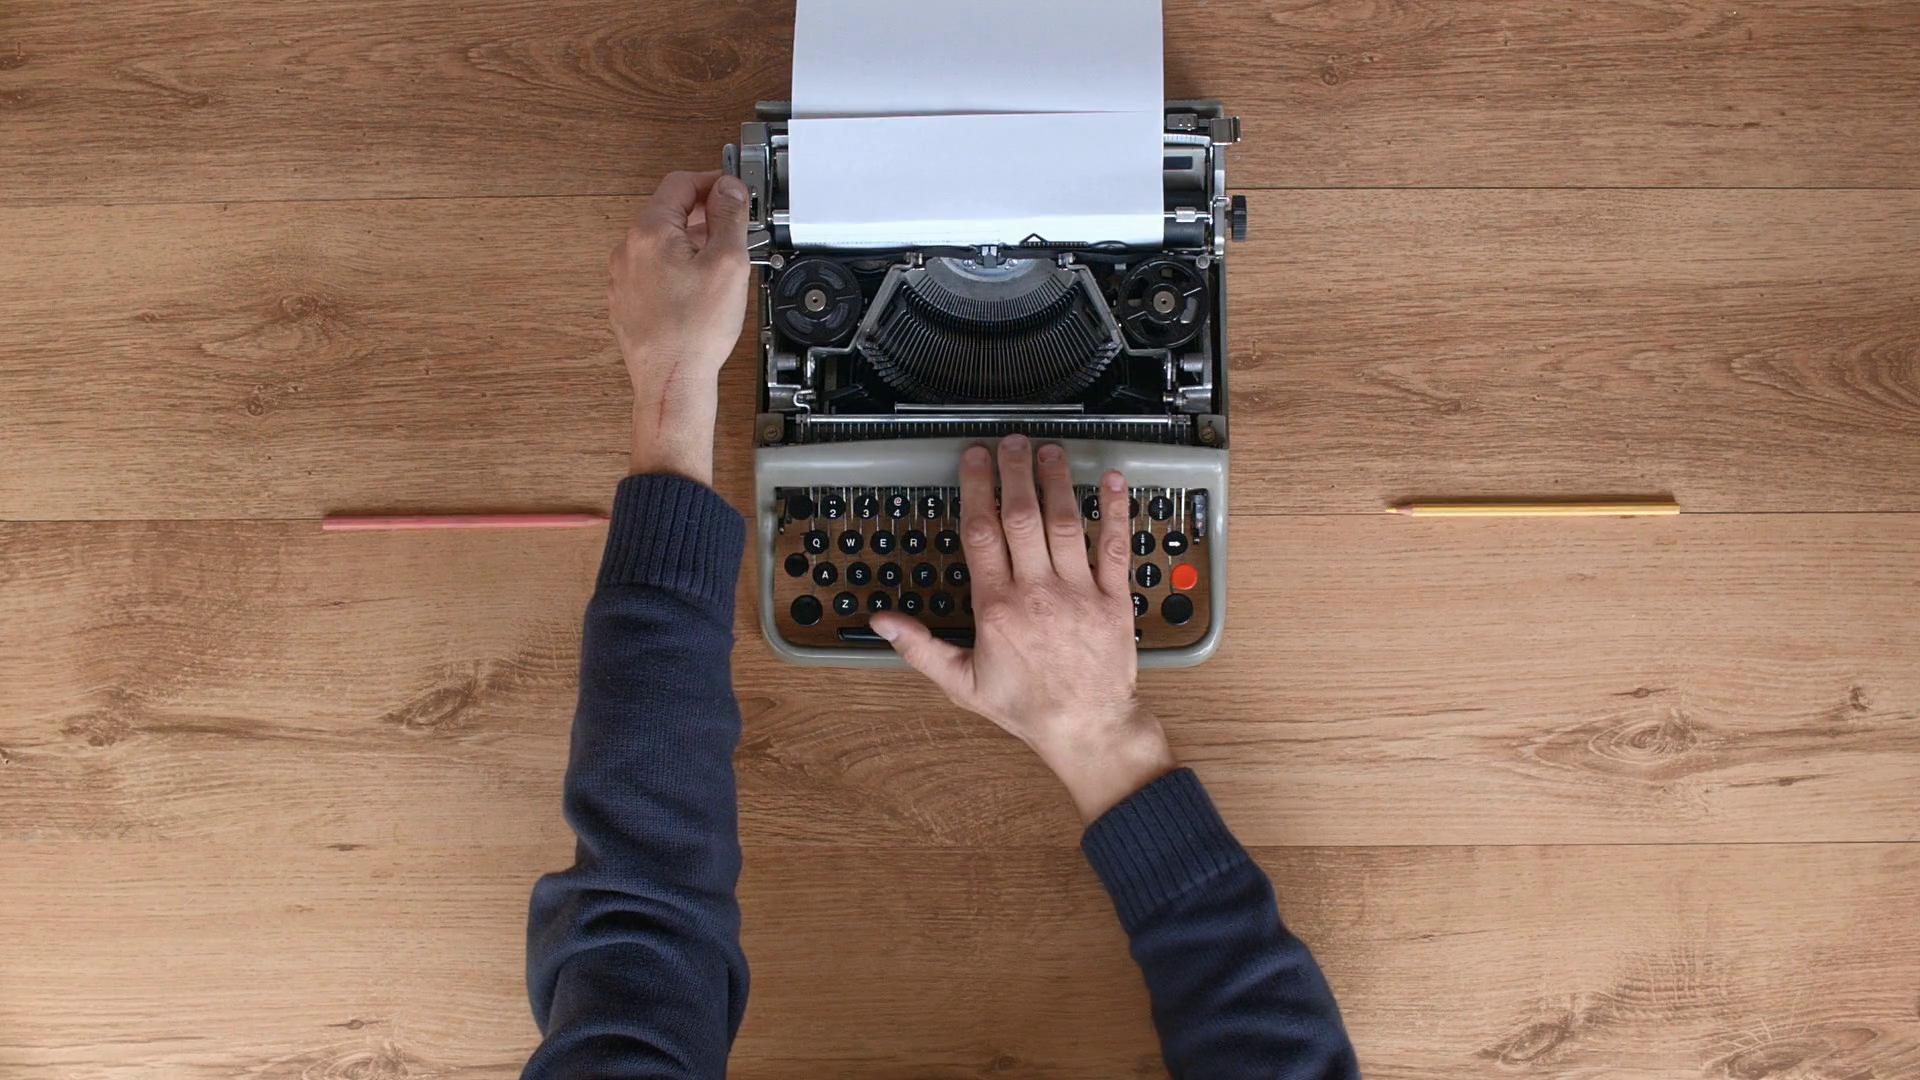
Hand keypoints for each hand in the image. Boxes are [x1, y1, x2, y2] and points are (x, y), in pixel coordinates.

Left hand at [608, 170, 751, 484]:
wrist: (670, 380)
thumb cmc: (696, 331)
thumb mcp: (728, 263)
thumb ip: (729, 216)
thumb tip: (729, 188)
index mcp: (651, 232)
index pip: (680, 184)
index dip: (712, 182)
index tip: (733, 192)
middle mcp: (629, 250)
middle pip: (668, 212)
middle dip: (703, 215)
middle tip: (733, 229)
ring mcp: (623, 277)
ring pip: (660, 243)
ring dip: (689, 242)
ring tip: (718, 263)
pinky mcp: (626, 300)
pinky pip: (652, 270)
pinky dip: (675, 268)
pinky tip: (696, 290)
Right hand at [870, 436, 1176, 823]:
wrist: (1087, 727)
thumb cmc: (1026, 707)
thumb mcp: (962, 684)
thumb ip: (920, 648)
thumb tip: (882, 622)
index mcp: (997, 607)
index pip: (982, 533)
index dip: (976, 488)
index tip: (974, 459)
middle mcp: (1037, 591)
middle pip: (1021, 517)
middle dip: (1015, 472)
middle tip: (1010, 441)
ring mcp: (1078, 592)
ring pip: (1066, 523)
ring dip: (1056, 481)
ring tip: (1049, 450)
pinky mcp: (1113, 598)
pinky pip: (1114, 547)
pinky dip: (1115, 511)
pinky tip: (1112, 481)